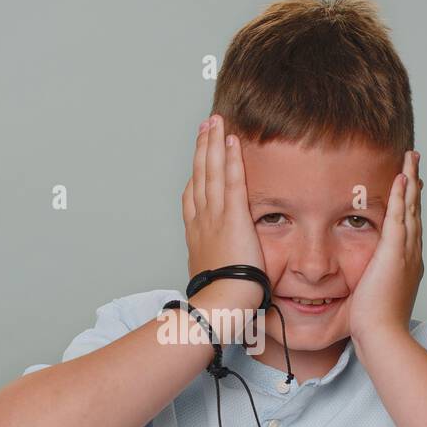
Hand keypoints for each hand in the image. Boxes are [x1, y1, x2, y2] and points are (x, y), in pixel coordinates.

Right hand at [181, 114, 266, 313]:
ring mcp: (215, 216)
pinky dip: (232, 159)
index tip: (199, 156)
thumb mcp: (211, 276)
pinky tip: (232, 140)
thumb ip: (215, 264)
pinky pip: (233, 181)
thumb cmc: (218, 298)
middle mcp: (202, 220)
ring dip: (214, 143)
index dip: (196, 171)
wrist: (219, 304)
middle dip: (203, 147)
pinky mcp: (233, 218)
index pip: (193, 196)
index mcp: (196, 233)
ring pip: (212, 171)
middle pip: (200, 175)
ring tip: (216, 122)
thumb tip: (218, 267)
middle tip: (206, 125)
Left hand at [349, 150, 423, 343]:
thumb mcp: (373, 299)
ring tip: (411, 159)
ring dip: (410, 182)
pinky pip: (399, 217)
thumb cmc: (375, 326)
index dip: (410, 206)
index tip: (409, 188)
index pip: (409, 228)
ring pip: (410, 208)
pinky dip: (401, 196)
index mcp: (407, 265)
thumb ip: (370, 285)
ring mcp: (406, 253)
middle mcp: (412, 255)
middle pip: (414, 212)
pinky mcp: (395, 253)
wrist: (383, 336)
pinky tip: (401, 177)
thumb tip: (363, 285)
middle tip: (415, 163)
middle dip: (414, 187)